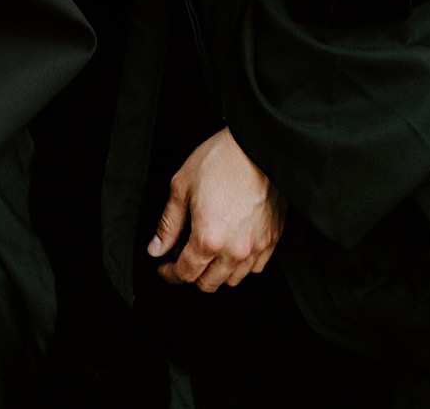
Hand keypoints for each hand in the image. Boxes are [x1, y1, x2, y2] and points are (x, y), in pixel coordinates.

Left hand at [147, 128, 284, 291]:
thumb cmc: (221, 159)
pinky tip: (232, 246)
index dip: (170, 272)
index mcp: (209, 239)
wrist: (257, 145)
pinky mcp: (273, 240)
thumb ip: (168, 224)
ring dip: (216, 272)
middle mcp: (235, 251)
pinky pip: (255, 268)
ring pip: (232, 279)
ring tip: (207, 249)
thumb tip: (156, 248)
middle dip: (191, 274)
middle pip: (209, 283)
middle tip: (182, 256)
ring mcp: (257, 248)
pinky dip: (241, 265)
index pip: (186, 273)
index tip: (164, 266)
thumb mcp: (181, 186)